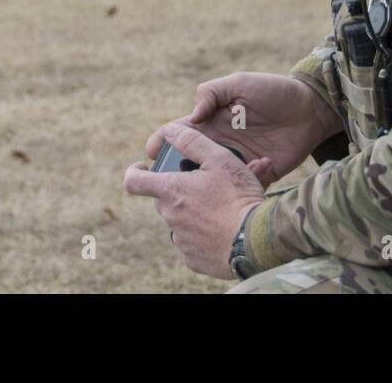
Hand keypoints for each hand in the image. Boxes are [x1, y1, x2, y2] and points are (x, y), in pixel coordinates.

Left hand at [123, 125, 264, 278]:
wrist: (256, 240)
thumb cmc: (238, 196)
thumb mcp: (219, 159)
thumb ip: (191, 141)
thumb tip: (169, 130)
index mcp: (171, 191)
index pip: (134, 181)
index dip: (134, 172)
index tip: (143, 168)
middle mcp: (170, 217)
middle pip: (164, 200)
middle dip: (181, 191)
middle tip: (208, 186)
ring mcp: (181, 241)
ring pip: (180, 221)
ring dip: (194, 214)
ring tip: (223, 209)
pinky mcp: (193, 260)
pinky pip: (193, 244)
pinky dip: (204, 235)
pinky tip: (225, 229)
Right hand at [146, 71, 340, 186]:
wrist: (311, 108)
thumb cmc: (273, 91)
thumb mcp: (240, 83)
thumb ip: (212, 93)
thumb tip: (192, 116)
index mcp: (212, 121)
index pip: (180, 134)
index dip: (162, 142)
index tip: (150, 153)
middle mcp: (220, 144)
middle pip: (190, 161)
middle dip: (176, 171)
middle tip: (169, 179)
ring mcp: (238, 160)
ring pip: (213, 178)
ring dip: (207, 183)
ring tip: (206, 186)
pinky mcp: (258, 173)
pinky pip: (243, 184)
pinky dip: (246, 180)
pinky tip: (259, 164)